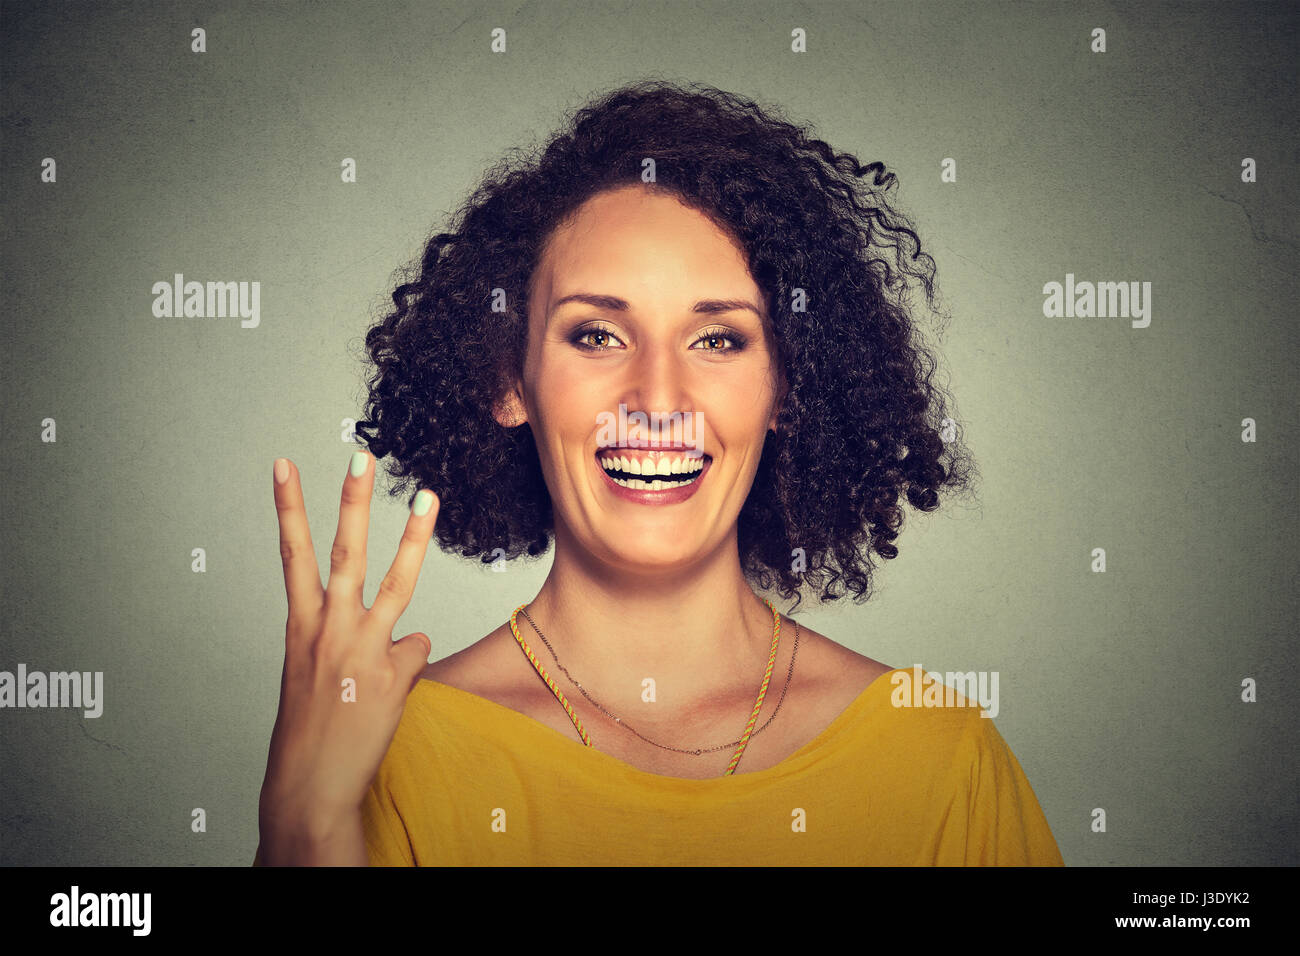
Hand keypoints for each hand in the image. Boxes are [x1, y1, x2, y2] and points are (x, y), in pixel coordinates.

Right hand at [257, 450, 438, 861]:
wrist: (309, 784)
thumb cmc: (310, 728)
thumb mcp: (313, 672)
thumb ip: (351, 639)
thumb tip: (409, 634)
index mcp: (300, 626)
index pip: (293, 555)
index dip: (288, 507)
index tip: (284, 465)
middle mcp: (327, 629)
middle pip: (344, 552)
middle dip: (352, 500)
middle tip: (361, 454)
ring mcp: (360, 649)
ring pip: (397, 582)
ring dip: (413, 537)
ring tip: (429, 496)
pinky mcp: (390, 674)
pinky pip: (416, 650)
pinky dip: (409, 662)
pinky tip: (391, 690)